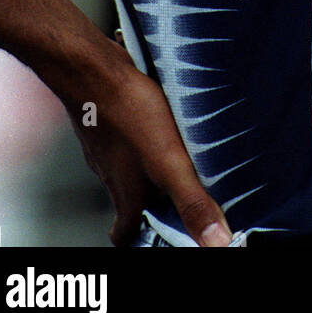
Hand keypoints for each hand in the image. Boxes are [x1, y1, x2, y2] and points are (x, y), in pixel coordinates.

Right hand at [65, 40, 232, 246]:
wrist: (93, 71)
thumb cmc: (128, 115)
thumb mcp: (169, 163)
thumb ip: (193, 202)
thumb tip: (218, 241)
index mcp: (126, 193)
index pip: (124, 231)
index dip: (135, 237)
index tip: (150, 238)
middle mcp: (111, 173)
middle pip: (128, 198)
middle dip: (150, 200)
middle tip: (173, 194)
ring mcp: (104, 145)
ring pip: (126, 167)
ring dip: (146, 168)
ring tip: (172, 157)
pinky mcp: (105, 119)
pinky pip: (123, 136)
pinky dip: (139, 136)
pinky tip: (154, 121)